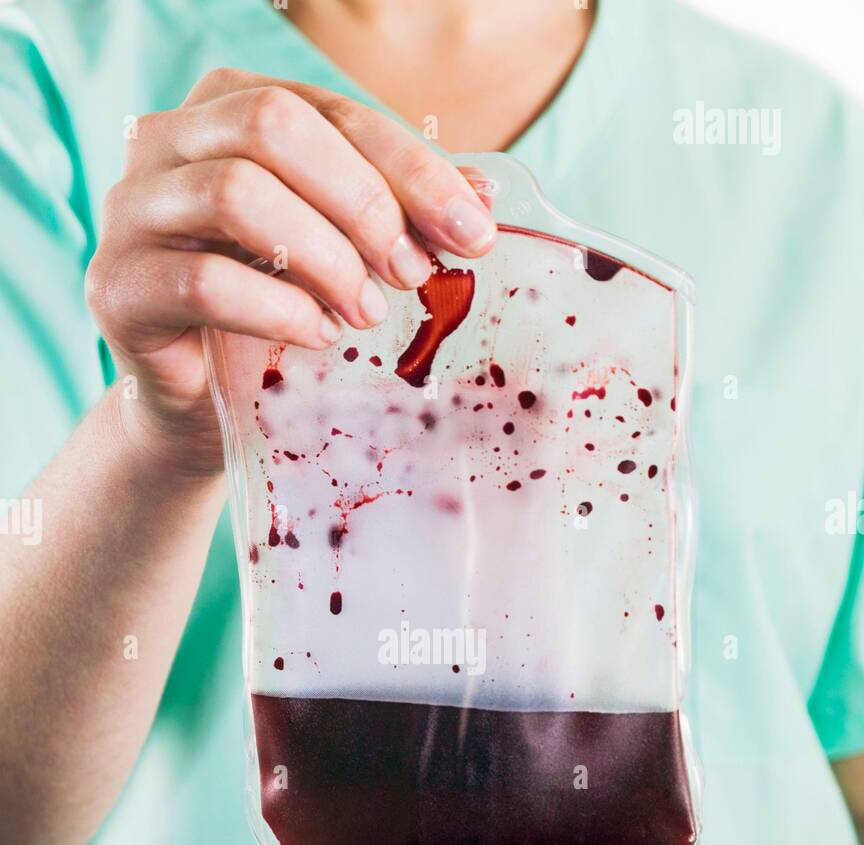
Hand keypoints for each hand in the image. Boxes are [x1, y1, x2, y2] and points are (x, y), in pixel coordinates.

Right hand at [85, 68, 496, 475]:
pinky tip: (318, 336)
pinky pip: (205, 282)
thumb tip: (483, 197)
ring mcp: (130, 212)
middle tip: (410, 275)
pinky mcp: (117, 289)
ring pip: (237, 193)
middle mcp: (164, 142)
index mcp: (224, 108)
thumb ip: (396, 215)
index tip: (473, 232)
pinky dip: (280, 311)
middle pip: (274, 127)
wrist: (199, 408)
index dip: (409, 168)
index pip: (326, 108)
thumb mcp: (340, 253)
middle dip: (362, 203)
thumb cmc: (272, 316)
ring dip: (324, 258)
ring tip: (364, 313)